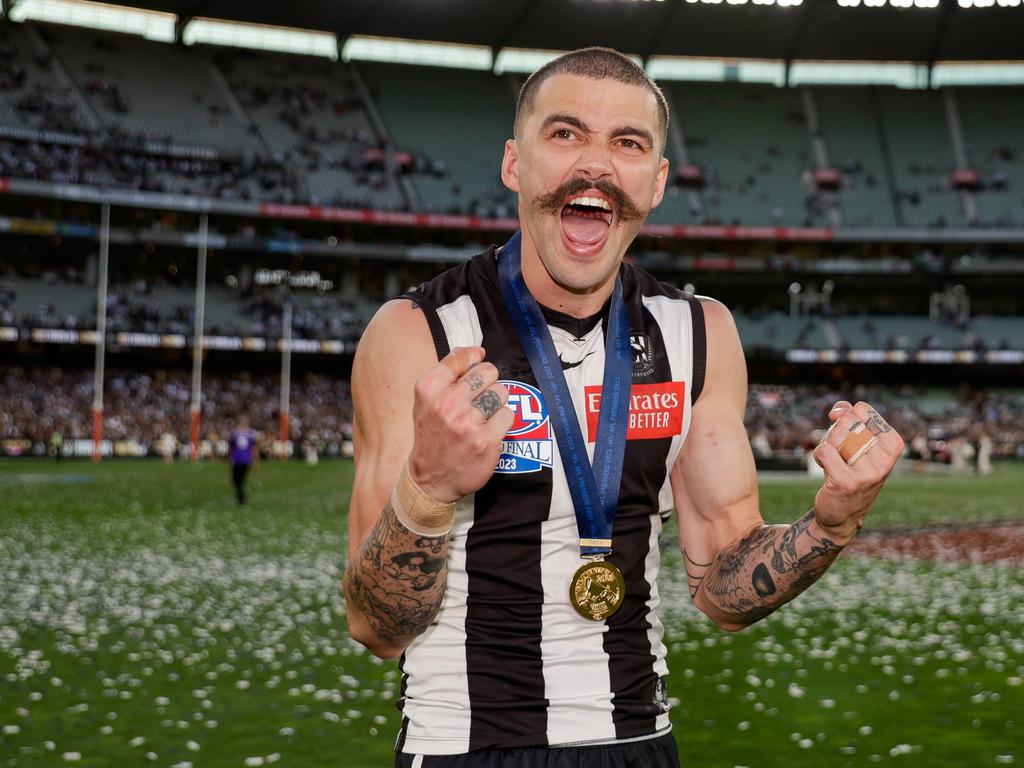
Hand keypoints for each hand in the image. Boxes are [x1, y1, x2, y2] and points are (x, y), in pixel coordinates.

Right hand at [407, 346, 514, 503]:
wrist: (430, 480)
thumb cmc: (432, 435)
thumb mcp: (426, 400)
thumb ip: (448, 372)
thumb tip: (477, 351)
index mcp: (429, 388)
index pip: (463, 357)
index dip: (473, 360)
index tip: (474, 371)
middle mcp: (446, 403)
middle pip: (488, 372)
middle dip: (488, 383)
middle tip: (478, 400)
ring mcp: (467, 422)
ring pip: (501, 392)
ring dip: (495, 404)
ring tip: (482, 417)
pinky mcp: (486, 440)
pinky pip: (507, 415)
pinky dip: (501, 423)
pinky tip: (488, 432)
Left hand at [812, 400, 904, 543]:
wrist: (842, 515)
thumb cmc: (850, 472)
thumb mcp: (857, 444)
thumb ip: (849, 418)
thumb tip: (837, 410)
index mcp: (893, 445)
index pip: (863, 409)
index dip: (846, 414)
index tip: (845, 430)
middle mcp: (885, 459)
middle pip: (847, 420)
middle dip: (834, 431)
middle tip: (838, 449)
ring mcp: (867, 472)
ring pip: (835, 435)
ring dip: (827, 444)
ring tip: (834, 460)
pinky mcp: (846, 481)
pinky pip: (824, 451)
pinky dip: (819, 456)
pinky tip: (826, 468)